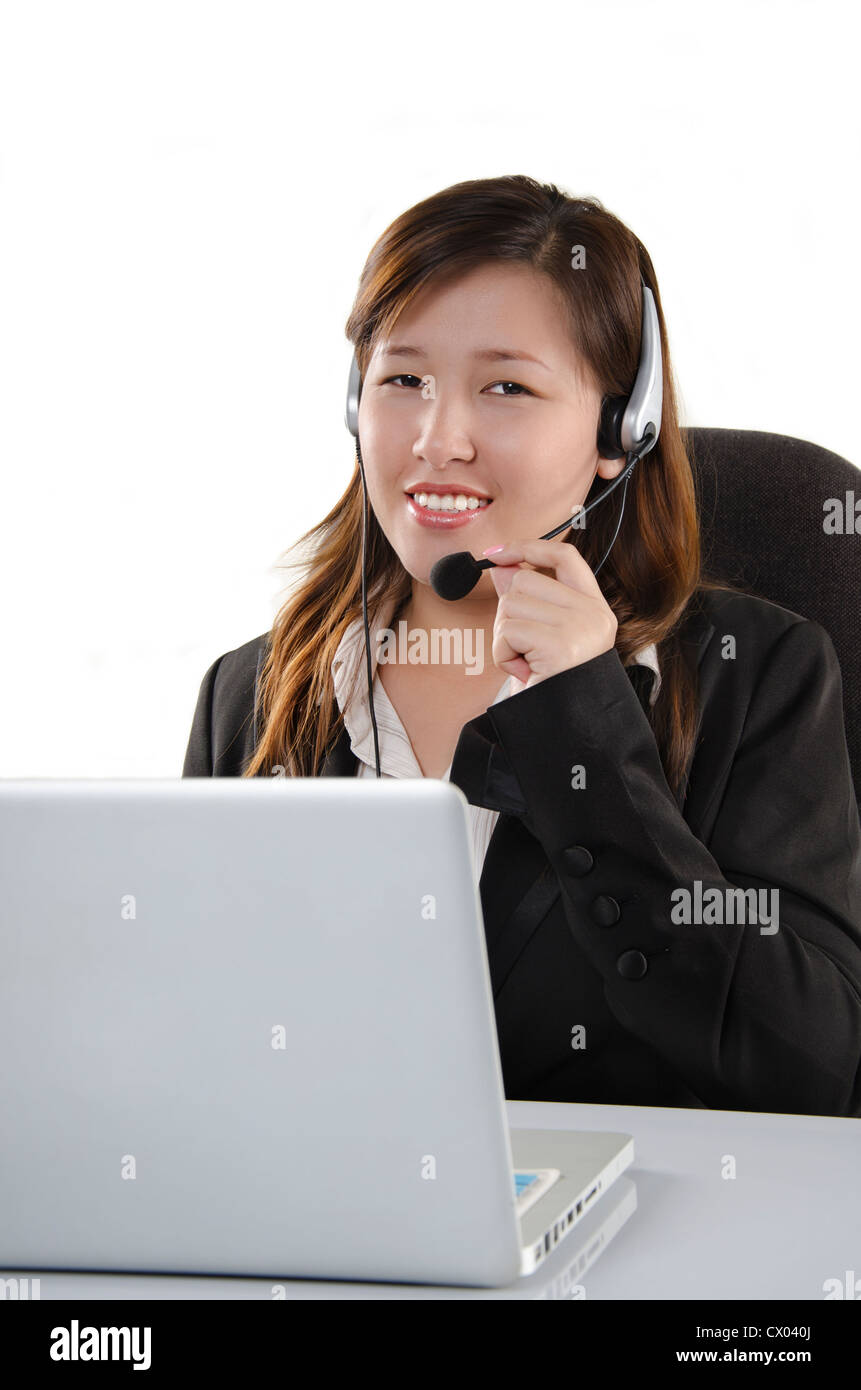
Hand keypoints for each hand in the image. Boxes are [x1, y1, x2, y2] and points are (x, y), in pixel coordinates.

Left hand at [482, 538, 617, 687]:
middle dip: (508, 614)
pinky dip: (504, 655)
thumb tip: (501, 566)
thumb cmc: (550, 686)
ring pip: (510, 605)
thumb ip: (528, 600)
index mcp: (596, 609)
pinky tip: (524, 673)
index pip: (565, 557)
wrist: (563, 731)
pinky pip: (507, 632)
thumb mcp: (540, 637)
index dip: (529, 547)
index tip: (497, 553)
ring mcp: (580, 627)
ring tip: (528, 664)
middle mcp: (594, 614)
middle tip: (523, 648)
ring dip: (505, 639)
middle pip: (524, 580)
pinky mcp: (560, 644)